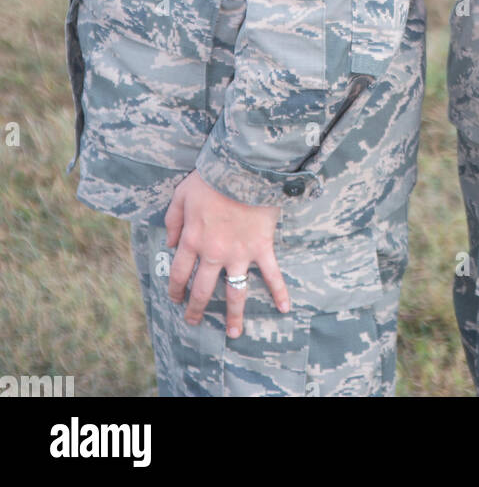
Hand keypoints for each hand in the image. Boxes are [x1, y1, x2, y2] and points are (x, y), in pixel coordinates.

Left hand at [164, 170, 287, 338]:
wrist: (243, 168)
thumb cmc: (211, 178)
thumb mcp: (181, 194)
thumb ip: (172, 220)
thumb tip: (170, 243)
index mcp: (192, 240)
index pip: (178, 273)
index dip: (174, 290)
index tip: (175, 299)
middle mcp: (213, 253)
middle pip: (203, 290)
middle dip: (197, 309)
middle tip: (194, 321)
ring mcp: (239, 254)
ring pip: (235, 291)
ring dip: (234, 315)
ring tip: (233, 333)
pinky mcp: (261, 248)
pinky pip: (272, 274)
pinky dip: (280, 292)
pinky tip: (284, 309)